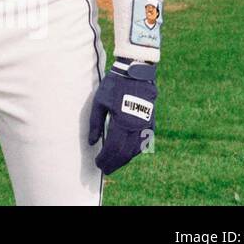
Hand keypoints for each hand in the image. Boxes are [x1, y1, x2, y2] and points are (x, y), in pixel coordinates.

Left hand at [87, 59, 156, 174]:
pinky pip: (142, 143)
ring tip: (113, 164)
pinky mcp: (151, 123)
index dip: (105, 159)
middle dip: (114, 163)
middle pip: (125, 153)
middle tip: (105, 169)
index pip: (113, 148)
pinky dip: (133, 151)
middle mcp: (136, 128)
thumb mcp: (99, 103)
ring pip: (135, 150)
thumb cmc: (114, 86)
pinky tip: (126, 153)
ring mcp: (146, 126)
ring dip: (124, 159)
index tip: (98, 164)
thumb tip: (92, 142)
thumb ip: (96, 124)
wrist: (136, 74)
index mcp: (122, 122)